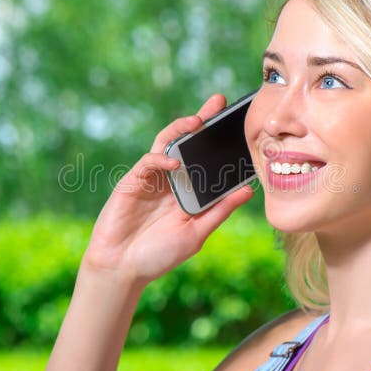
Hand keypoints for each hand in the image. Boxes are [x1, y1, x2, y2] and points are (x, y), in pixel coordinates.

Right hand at [80, 94, 254, 284]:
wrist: (122, 269)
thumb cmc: (159, 255)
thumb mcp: (196, 233)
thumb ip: (219, 211)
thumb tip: (248, 190)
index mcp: (188, 190)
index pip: (206, 158)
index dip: (219, 140)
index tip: (240, 125)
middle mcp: (171, 180)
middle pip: (187, 142)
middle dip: (201, 119)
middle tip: (218, 101)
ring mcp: (151, 179)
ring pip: (166, 144)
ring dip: (180, 129)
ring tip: (197, 120)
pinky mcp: (132, 182)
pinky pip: (148, 162)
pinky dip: (161, 158)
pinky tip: (174, 162)